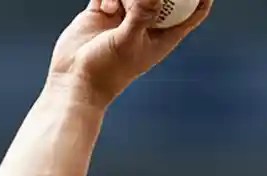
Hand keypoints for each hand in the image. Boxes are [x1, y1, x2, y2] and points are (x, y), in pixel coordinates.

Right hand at [47, 0, 212, 106]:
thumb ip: (142, 15)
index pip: (191, 15)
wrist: (75, 78)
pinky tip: (104, 7)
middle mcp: (147, 25)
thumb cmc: (107, 70)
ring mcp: (125, 17)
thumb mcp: (127, 41)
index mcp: (164, 37)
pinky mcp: (103, 12)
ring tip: (116, 8)